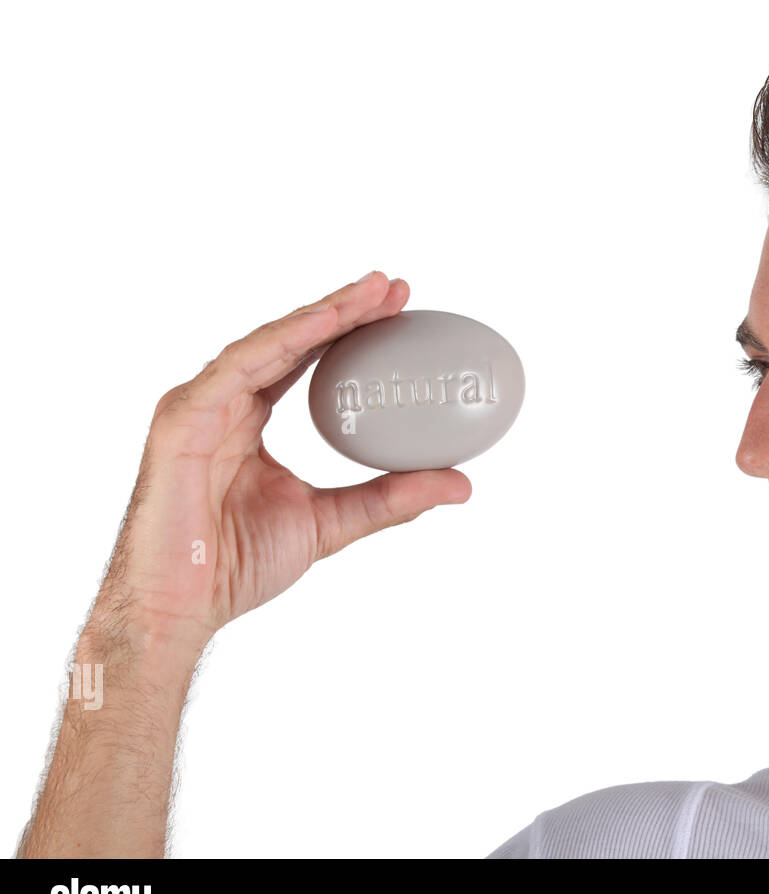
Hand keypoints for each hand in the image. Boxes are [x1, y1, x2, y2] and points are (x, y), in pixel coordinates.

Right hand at [97, 271, 471, 652]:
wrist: (184, 606)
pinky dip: (284, 340)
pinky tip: (324, 323)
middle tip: (396, 287)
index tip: (401, 312)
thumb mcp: (334, 521)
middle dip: (343, 309)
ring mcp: (199, 407)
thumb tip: (461, 483)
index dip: (350, 333)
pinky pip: (239, 366)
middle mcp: (223, 405)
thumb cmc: (237, 564)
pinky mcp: (182, 418)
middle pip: (289, 341)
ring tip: (372, 294)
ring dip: (321, 313)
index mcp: (249, 421)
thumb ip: (391, 497)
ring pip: (267, 343)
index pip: (305, 362)